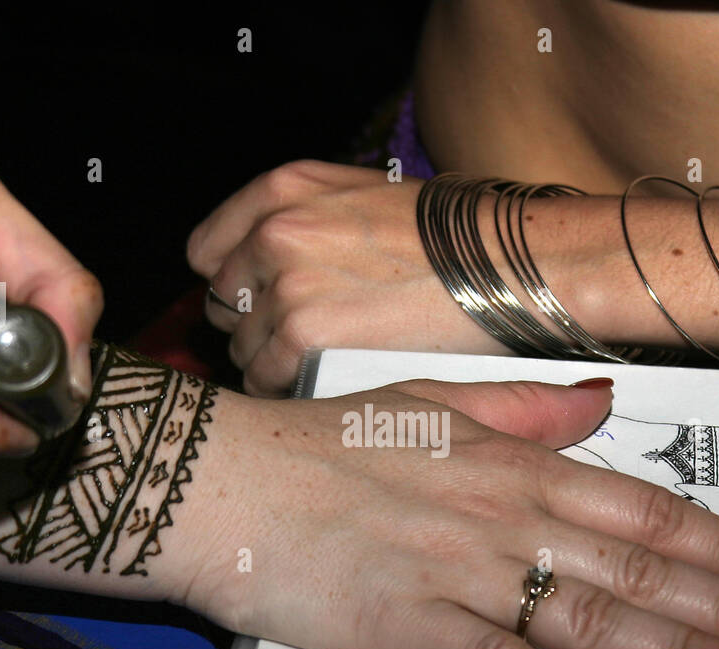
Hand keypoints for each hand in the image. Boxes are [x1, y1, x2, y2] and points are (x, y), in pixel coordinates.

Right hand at [176, 378, 718, 648]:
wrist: (224, 478)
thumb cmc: (321, 442)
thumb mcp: (431, 402)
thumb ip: (525, 409)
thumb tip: (600, 401)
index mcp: (515, 464)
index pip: (647, 511)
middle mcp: (503, 517)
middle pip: (641, 571)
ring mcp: (459, 570)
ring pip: (590, 617)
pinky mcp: (408, 623)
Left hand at [186, 160, 510, 395]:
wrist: (511, 262)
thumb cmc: (456, 236)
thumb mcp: (366, 196)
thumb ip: (305, 220)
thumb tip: (263, 262)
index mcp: (285, 189)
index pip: (207, 251)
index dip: (233, 286)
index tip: (259, 307)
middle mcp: (274, 230)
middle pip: (221, 305)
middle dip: (255, 328)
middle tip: (304, 345)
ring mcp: (286, 282)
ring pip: (241, 348)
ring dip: (274, 364)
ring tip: (327, 366)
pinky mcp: (306, 334)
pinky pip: (265, 379)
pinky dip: (288, 390)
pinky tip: (327, 385)